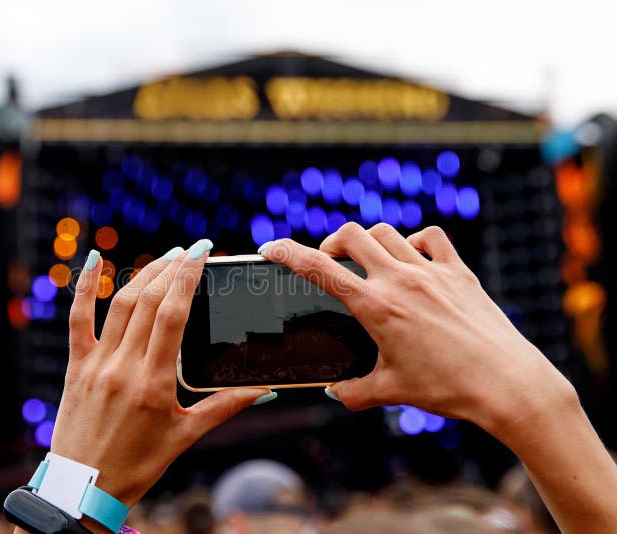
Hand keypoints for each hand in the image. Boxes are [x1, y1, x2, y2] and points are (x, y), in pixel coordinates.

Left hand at [50, 240, 273, 519]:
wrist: (84, 489)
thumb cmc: (138, 466)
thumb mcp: (185, 437)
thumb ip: (225, 407)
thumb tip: (263, 390)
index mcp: (153, 383)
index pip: (173, 316)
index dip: (188, 278)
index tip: (202, 252)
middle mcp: (123, 367)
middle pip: (149, 302)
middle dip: (172, 269)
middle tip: (191, 251)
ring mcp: (96, 364)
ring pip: (120, 304)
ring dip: (144, 274)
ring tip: (166, 257)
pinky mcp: (77, 366)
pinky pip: (77, 319)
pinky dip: (85, 287)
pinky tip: (95, 259)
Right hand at [259, 223, 575, 434]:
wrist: (509, 385)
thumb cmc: (449, 390)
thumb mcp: (393, 391)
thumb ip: (354, 391)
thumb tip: (334, 392)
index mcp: (376, 307)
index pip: (319, 268)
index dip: (287, 253)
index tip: (270, 248)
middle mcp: (401, 281)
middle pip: (351, 235)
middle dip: (331, 242)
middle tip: (329, 261)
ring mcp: (432, 272)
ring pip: (387, 232)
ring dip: (368, 241)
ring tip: (367, 262)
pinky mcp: (459, 273)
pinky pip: (431, 238)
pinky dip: (414, 241)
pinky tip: (412, 258)